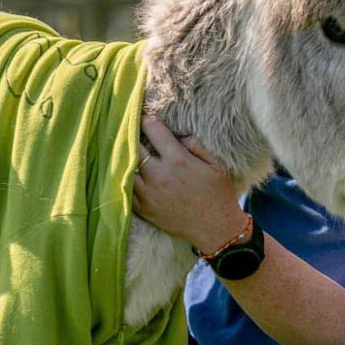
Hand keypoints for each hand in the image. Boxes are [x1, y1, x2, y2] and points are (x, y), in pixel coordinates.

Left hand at [132, 116, 246, 252]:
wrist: (215, 229)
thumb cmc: (219, 194)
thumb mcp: (217, 165)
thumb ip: (197, 145)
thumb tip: (179, 137)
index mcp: (178, 160)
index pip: (154, 131)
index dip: (147, 120)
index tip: (143, 115)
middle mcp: (159, 175)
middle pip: (134, 148)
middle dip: (132, 136)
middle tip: (129, 129)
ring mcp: (149, 193)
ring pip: (126, 168)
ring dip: (127, 158)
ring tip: (124, 150)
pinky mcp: (144, 209)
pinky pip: (127, 189)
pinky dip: (125, 179)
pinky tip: (127, 173)